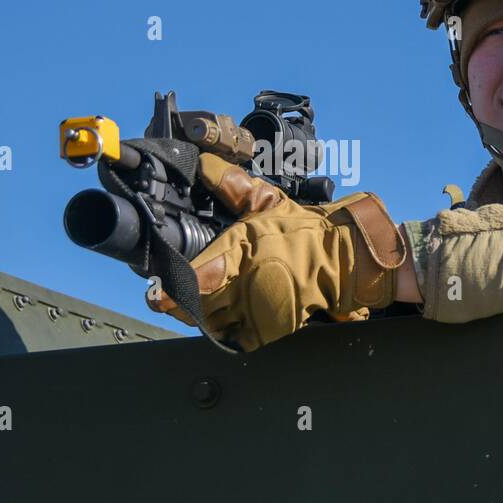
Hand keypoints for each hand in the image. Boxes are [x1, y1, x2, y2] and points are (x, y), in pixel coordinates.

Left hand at [146, 153, 406, 351]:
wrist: (345, 260)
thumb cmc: (305, 231)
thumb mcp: (267, 201)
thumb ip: (231, 184)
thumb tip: (204, 164)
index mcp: (242, 251)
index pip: (199, 277)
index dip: (173, 290)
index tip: (157, 293)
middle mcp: (246, 284)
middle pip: (197, 306)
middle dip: (179, 304)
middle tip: (168, 297)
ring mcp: (258, 309)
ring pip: (212, 324)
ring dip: (198, 317)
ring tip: (190, 307)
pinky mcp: (270, 328)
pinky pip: (235, 337)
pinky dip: (224, 331)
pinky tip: (221, 318)